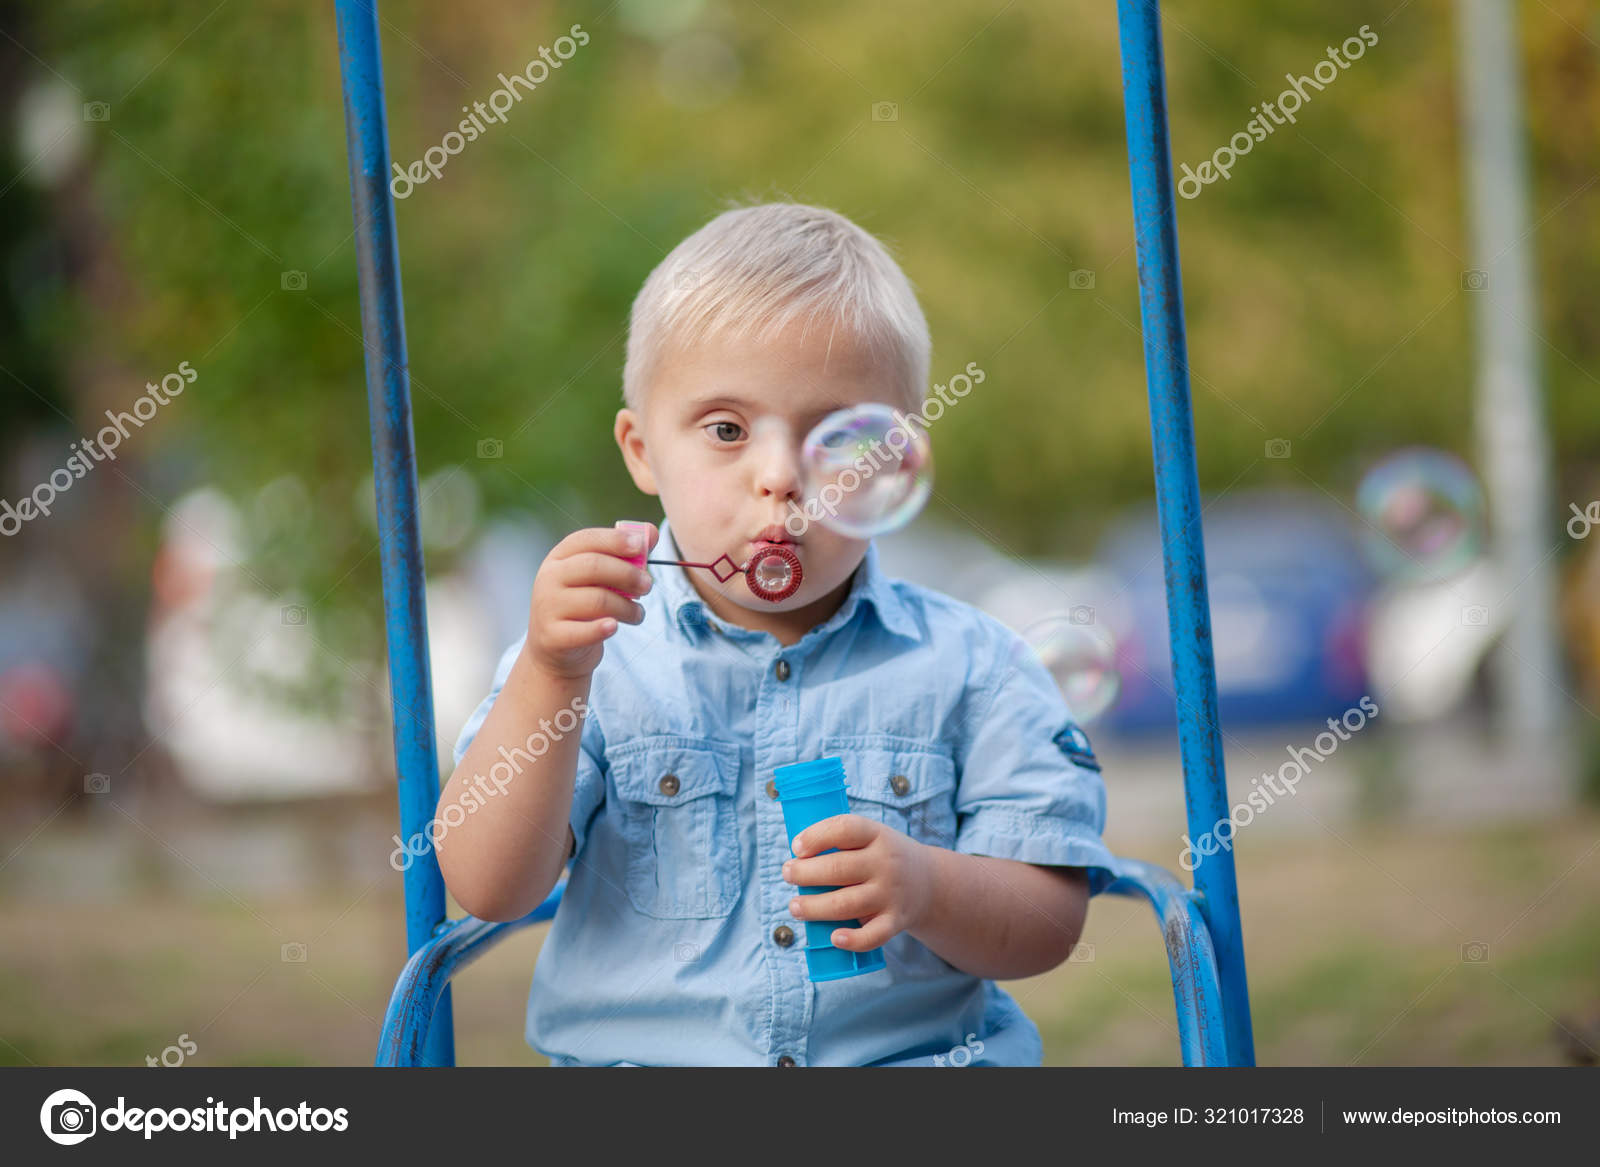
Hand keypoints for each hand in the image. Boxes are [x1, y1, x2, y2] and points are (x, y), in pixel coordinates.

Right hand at [525, 523, 658, 679]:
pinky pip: (583, 631)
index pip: (586, 539)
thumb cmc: (584, 607)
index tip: (641, 546)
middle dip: (627, 574)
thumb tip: (652, 533)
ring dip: (627, 607)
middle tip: (648, 585)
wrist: (557, 650)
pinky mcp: (552, 636)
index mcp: (560, 557)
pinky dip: (603, 628)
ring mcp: (548, 607)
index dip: (615, 540)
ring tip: (638, 613)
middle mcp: (549, 578)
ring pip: (597, 600)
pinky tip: (615, 626)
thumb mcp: (601, 579)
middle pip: (593, 566)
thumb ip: (626, 555)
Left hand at [781, 815, 934, 950]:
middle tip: (788, 874)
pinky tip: (834, 938)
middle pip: (839, 868)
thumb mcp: (871, 836)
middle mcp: (885, 864)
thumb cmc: (883, 857)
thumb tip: (795, 857)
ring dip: (815, 907)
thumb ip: (838, 840)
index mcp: (877, 835)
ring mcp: (891, 894)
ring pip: (846, 904)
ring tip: (795, 906)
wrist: (929, 882)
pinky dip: (853, 940)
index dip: (816, 837)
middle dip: (805, 873)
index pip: (845, 829)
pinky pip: (873, 935)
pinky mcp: (895, 921)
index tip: (796, 847)